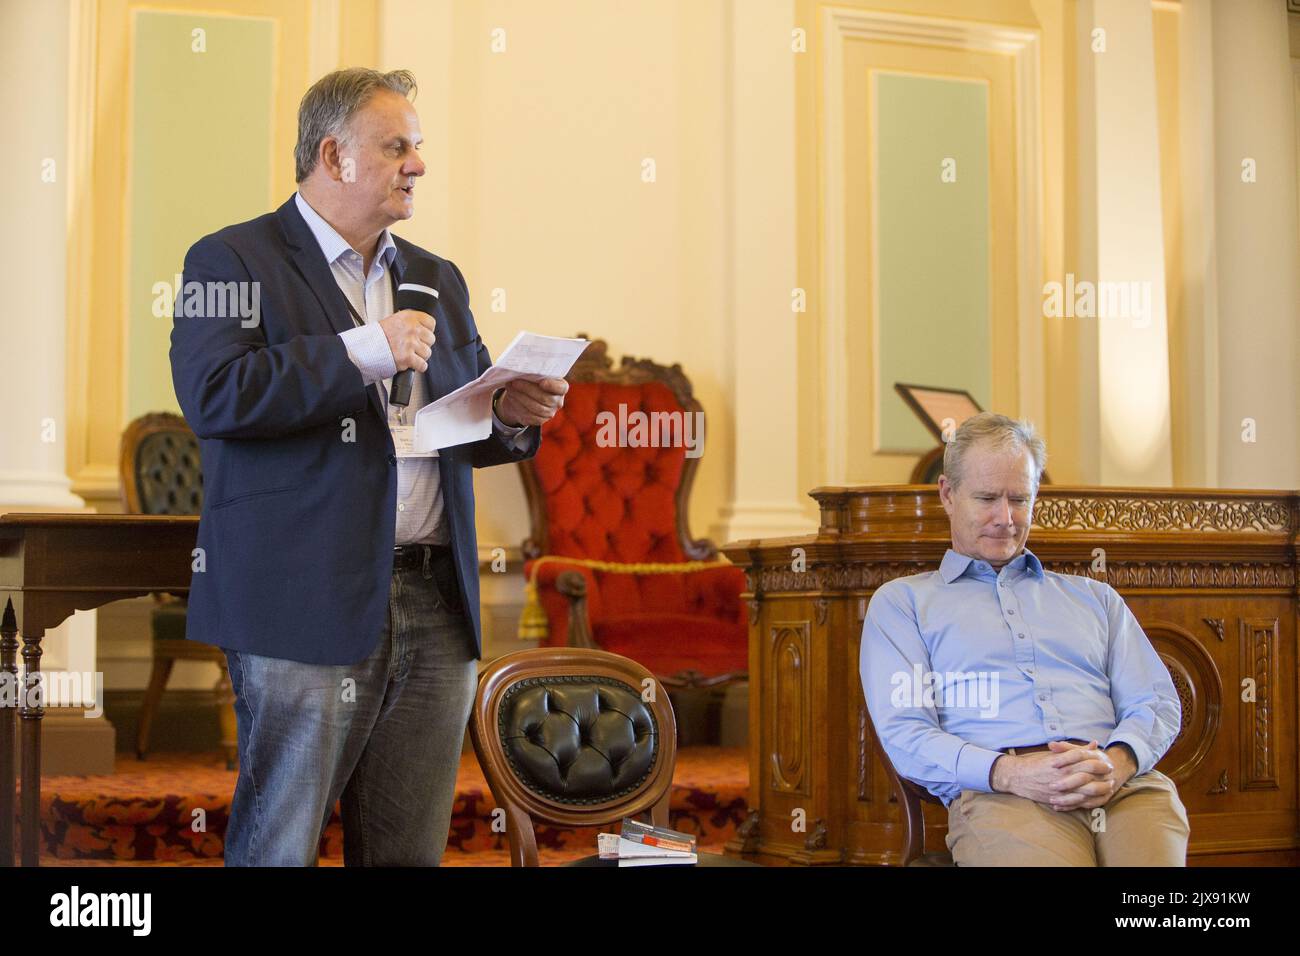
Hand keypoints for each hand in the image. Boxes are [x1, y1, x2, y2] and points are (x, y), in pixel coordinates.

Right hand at [379, 309, 435, 372]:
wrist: (366, 348)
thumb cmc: (377, 336)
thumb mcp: (393, 320)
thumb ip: (409, 323)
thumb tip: (422, 329)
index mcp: (408, 317)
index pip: (430, 322)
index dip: (427, 330)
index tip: (423, 334)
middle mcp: (411, 329)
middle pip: (431, 339)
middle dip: (423, 344)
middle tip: (413, 346)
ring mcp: (410, 343)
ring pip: (427, 353)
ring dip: (420, 356)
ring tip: (410, 355)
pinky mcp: (408, 358)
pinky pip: (423, 365)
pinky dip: (418, 367)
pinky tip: (411, 363)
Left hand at [496, 377, 567, 427]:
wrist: (522, 398)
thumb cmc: (531, 382)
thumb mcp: (534, 376)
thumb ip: (534, 374)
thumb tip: (523, 371)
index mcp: (561, 388)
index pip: (561, 388)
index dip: (552, 386)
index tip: (542, 382)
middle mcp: (558, 401)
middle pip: (544, 398)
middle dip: (527, 389)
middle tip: (515, 382)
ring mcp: (550, 413)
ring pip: (535, 407)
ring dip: (520, 397)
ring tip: (511, 388)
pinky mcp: (540, 420)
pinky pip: (529, 415)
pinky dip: (518, 405)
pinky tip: (512, 397)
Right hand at [989, 739, 1129, 809]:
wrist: (1017, 776)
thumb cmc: (1036, 764)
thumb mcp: (1055, 754)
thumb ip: (1076, 750)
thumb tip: (1094, 744)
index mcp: (1062, 761)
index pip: (1087, 761)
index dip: (1100, 763)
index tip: (1108, 764)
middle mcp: (1062, 774)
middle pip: (1090, 776)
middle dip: (1103, 777)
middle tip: (1112, 777)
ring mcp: (1060, 788)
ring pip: (1086, 791)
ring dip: (1100, 791)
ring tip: (1108, 789)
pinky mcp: (1057, 799)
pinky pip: (1077, 802)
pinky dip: (1088, 801)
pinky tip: (1095, 799)